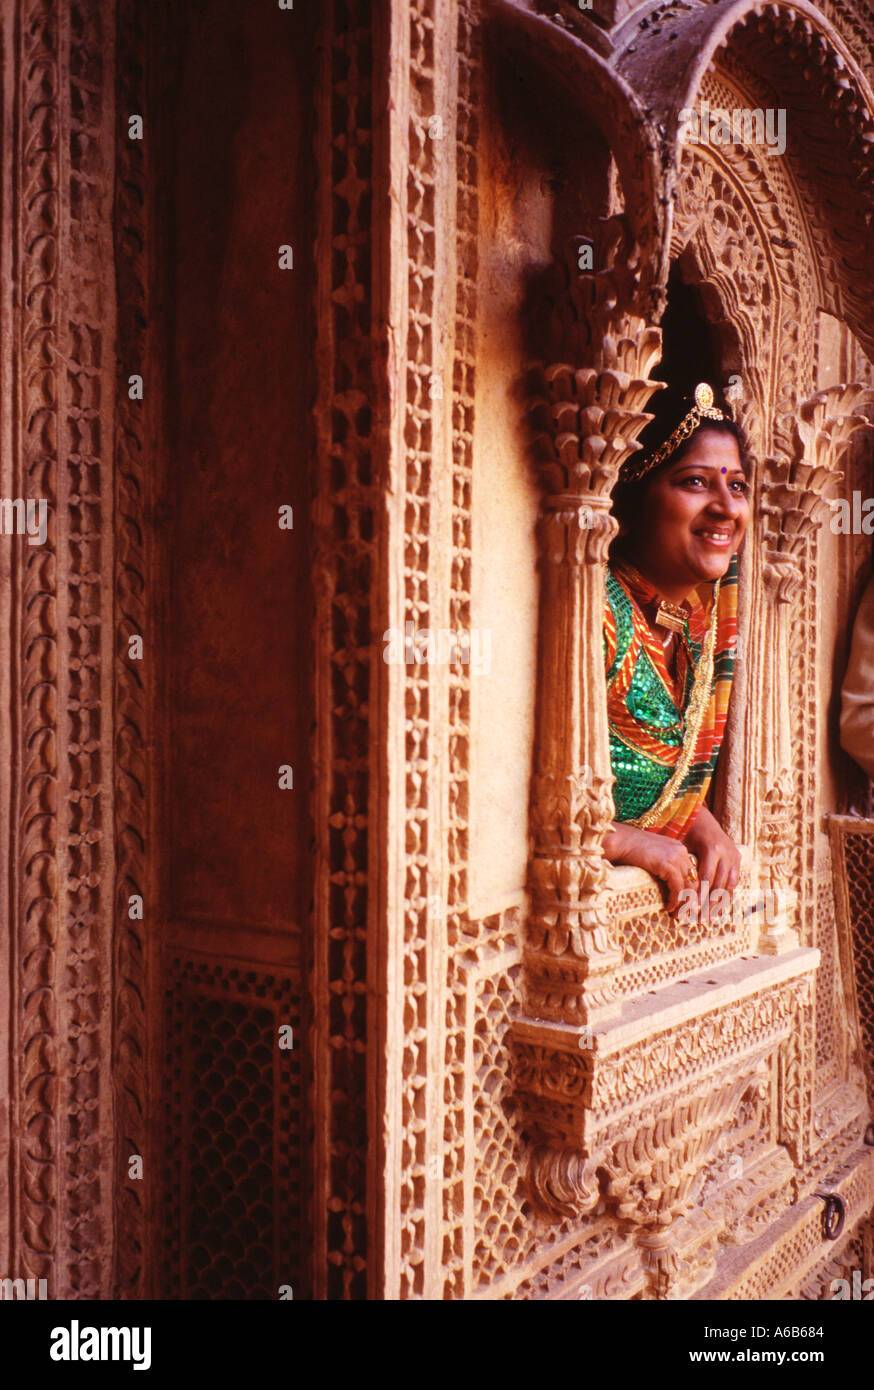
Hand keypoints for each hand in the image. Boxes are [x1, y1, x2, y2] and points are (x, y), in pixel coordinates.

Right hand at [602, 822, 701, 911]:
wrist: (620, 841)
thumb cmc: (630, 849)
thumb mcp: (653, 856)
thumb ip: (664, 866)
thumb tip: (668, 884)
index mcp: (679, 848)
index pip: (692, 873)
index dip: (690, 890)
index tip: (686, 904)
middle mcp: (681, 851)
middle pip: (694, 880)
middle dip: (690, 899)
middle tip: (684, 913)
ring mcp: (676, 857)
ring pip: (688, 886)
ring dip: (683, 903)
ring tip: (676, 914)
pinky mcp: (668, 865)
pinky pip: (677, 888)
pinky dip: (674, 900)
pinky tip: (668, 907)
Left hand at [682, 805, 740, 919]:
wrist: (703, 820)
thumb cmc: (686, 834)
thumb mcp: (683, 845)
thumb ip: (684, 864)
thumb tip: (675, 886)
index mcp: (712, 848)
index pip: (707, 877)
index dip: (700, 894)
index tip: (693, 909)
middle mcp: (727, 853)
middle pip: (719, 884)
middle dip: (709, 904)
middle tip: (700, 920)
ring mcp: (734, 856)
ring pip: (728, 885)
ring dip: (719, 904)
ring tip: (709, 919)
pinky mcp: (738, 859)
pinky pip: (733, 882)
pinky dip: (726, 896)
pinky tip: (719, 910)